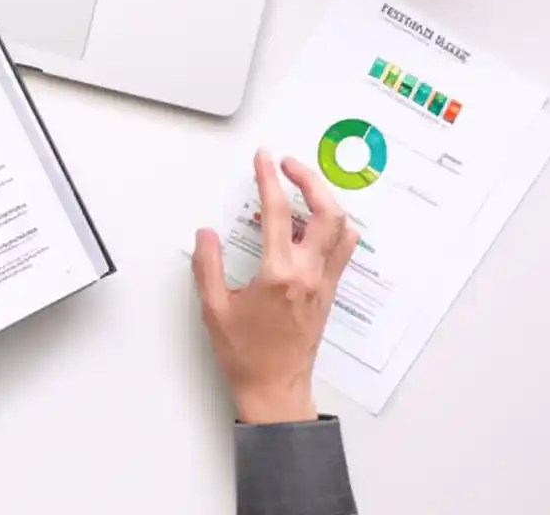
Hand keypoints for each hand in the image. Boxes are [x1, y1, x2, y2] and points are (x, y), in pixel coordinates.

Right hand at [192, 150, 358, 423]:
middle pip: (327, 212)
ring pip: (343, 229)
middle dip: (310, 180)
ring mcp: (324, 283)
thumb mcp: (214, 309)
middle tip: (289, 165)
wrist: (274, 389)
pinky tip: (314, 225)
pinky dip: (334, 227)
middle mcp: (308, 275)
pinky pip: (342, 250)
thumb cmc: (246, 356)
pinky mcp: (328, 293)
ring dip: (327, 201)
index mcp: (279, 275)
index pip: (279, 212)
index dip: (269, 178)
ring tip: (305, 189)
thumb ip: (208, 266)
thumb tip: (206, 234)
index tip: (264, 159)